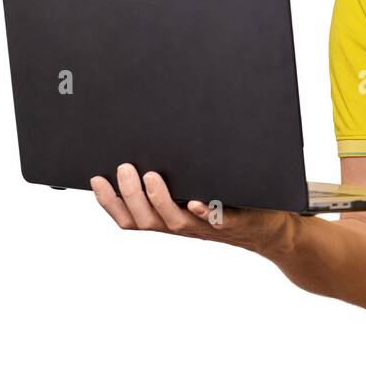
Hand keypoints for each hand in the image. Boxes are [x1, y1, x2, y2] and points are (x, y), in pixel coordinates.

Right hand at [90, 163, 296, 255]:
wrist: (270, 225)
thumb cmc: (228, 203)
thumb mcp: (196, 187)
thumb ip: (176, 174)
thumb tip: (150, 140)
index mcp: (168, 216)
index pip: (129, 216)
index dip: (109, 201)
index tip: (95, 178)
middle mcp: (183, 224)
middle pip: (145, 220)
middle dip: (129, 195)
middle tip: (123, 168)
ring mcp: (207, 225)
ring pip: (174, 221)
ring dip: (159, 199)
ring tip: (150, 175)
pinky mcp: (235, 221)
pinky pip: (219, 220)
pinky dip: (206, 212)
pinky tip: (197, 201)